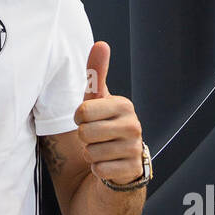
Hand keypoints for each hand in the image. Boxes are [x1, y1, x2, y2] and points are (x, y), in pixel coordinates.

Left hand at [74, 41, 143, 183]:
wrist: (118, 163)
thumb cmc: (103, 126)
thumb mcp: (96, 100)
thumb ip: (96, 73)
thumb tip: (101, 44)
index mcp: (124, 105)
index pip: (83, 112)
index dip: (79, 119)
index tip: (88, 120)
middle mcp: (134, 125)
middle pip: (85, 133)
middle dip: (84, 138)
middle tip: (96, 137)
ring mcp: (135, 149)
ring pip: (91, 153)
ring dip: (91, 155)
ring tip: (102, 150)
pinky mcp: (132, 170)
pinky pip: (99, 170)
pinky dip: (98, 170)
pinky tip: (108, 164)